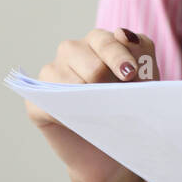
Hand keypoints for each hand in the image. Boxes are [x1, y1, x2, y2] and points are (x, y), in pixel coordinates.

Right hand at [25, 27, 158, 181]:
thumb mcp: (145, 78)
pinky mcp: (36, 100)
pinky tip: (82, 121)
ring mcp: (51, 74)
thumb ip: (140, 52)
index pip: (105, 41)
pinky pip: (47, 101)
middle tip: (119, 100)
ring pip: (66, 80)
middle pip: (87, 61)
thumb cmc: (130, 106)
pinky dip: (66, 113)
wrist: (113, 148)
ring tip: (104, 112)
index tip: (130, 74)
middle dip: (106, 82)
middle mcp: (71, 51)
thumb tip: (123, 33)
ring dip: (88, 99)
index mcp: (98, 40)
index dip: (119, 58)